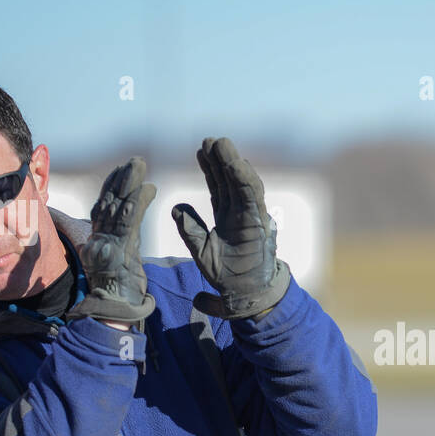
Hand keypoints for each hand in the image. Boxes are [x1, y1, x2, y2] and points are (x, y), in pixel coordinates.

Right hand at [70, 157, 156, 324]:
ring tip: (140, 165)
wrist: (113, 312)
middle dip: (121, 179)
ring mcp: (107, 243)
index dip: (111, 188)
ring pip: (118, 206)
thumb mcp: (118, 262)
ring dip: (130, 183)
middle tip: (134, 160)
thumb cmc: (119, 291)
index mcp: (97, 240)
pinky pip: (130, 222)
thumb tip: (124, 228)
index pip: (103, 208)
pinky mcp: (119, 249)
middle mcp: (98, 238)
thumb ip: (119, 243)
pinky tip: (150, 188)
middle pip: (109, 202)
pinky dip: (139, 202)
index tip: (121, 170)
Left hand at [171, 137, 290, 319]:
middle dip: (220, 160)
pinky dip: (246, 180)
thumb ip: (190, 230)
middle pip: (230, 180)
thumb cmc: (225, 275)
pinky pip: (253, 198)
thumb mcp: (201, 251)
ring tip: (221, 144)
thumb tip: (175, 208)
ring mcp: (251, 217)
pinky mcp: (259, 224)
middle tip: (209, 140)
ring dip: (233, 163)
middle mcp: (240, 213)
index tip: (200, 150)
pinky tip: (238, 163)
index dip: (209, 168)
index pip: (218, 186)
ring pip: (242, 184)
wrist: (244, 295)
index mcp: (227, 217)